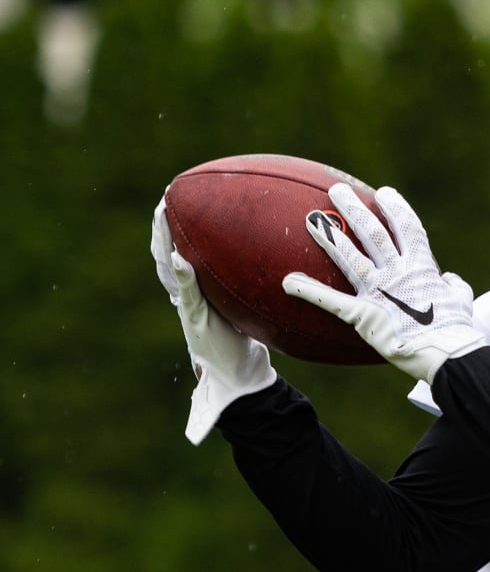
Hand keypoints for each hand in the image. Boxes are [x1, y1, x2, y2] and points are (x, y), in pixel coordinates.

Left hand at [151, 196, 277, 444]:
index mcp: (182, 293)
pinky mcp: (229, 303)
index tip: (166, 201)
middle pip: (179, 249)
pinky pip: (226, 272)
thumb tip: (175, 257)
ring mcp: (212, 297)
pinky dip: (229, 254)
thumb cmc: (218, 351)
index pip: (165, 253)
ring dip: (200, 235)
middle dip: (178, 223)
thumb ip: (190, 290)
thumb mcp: (202, 321)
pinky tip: (245, 245)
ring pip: (202, 258)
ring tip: (208, 211)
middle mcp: (193, 291)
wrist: (241, 375)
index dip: (162, 227)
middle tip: (183, 196)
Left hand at [282, 184, 485, 382]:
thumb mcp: (462, 301)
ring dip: (331, 237)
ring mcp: (379, 292)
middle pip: (374, 233)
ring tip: (312, 218)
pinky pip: (332, 301)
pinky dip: (309, 291)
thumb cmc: (458, 329)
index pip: (407, 228)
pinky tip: (288, 282)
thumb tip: (449, 278)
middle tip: (337, 191)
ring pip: (351, 257)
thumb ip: (454, 285)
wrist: (447, 354)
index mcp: (422, 267)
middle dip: (355, 209)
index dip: (395, 208)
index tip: (384, 193)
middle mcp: (398, 273)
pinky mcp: (364, 315)